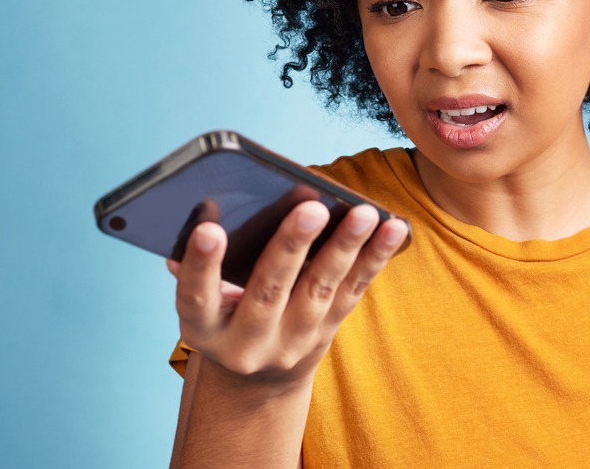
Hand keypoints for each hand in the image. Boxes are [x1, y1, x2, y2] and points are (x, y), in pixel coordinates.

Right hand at [166, 194, 409, 386]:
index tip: (208, 230)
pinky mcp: (329, 331)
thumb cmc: (226, 317)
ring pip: (321, 290)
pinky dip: (374, 257)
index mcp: (205, 330)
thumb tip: (205, 212)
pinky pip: (354, 291)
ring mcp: (293, 341)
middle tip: (311, 209)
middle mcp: (249, 343)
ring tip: (363, 212)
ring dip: (345, 247)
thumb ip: (200, 266)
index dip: (201, 266)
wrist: (259, 381)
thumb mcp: (204, 304)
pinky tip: (392, 228)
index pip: (196, 298)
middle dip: (291, 247)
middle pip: (270, 292)